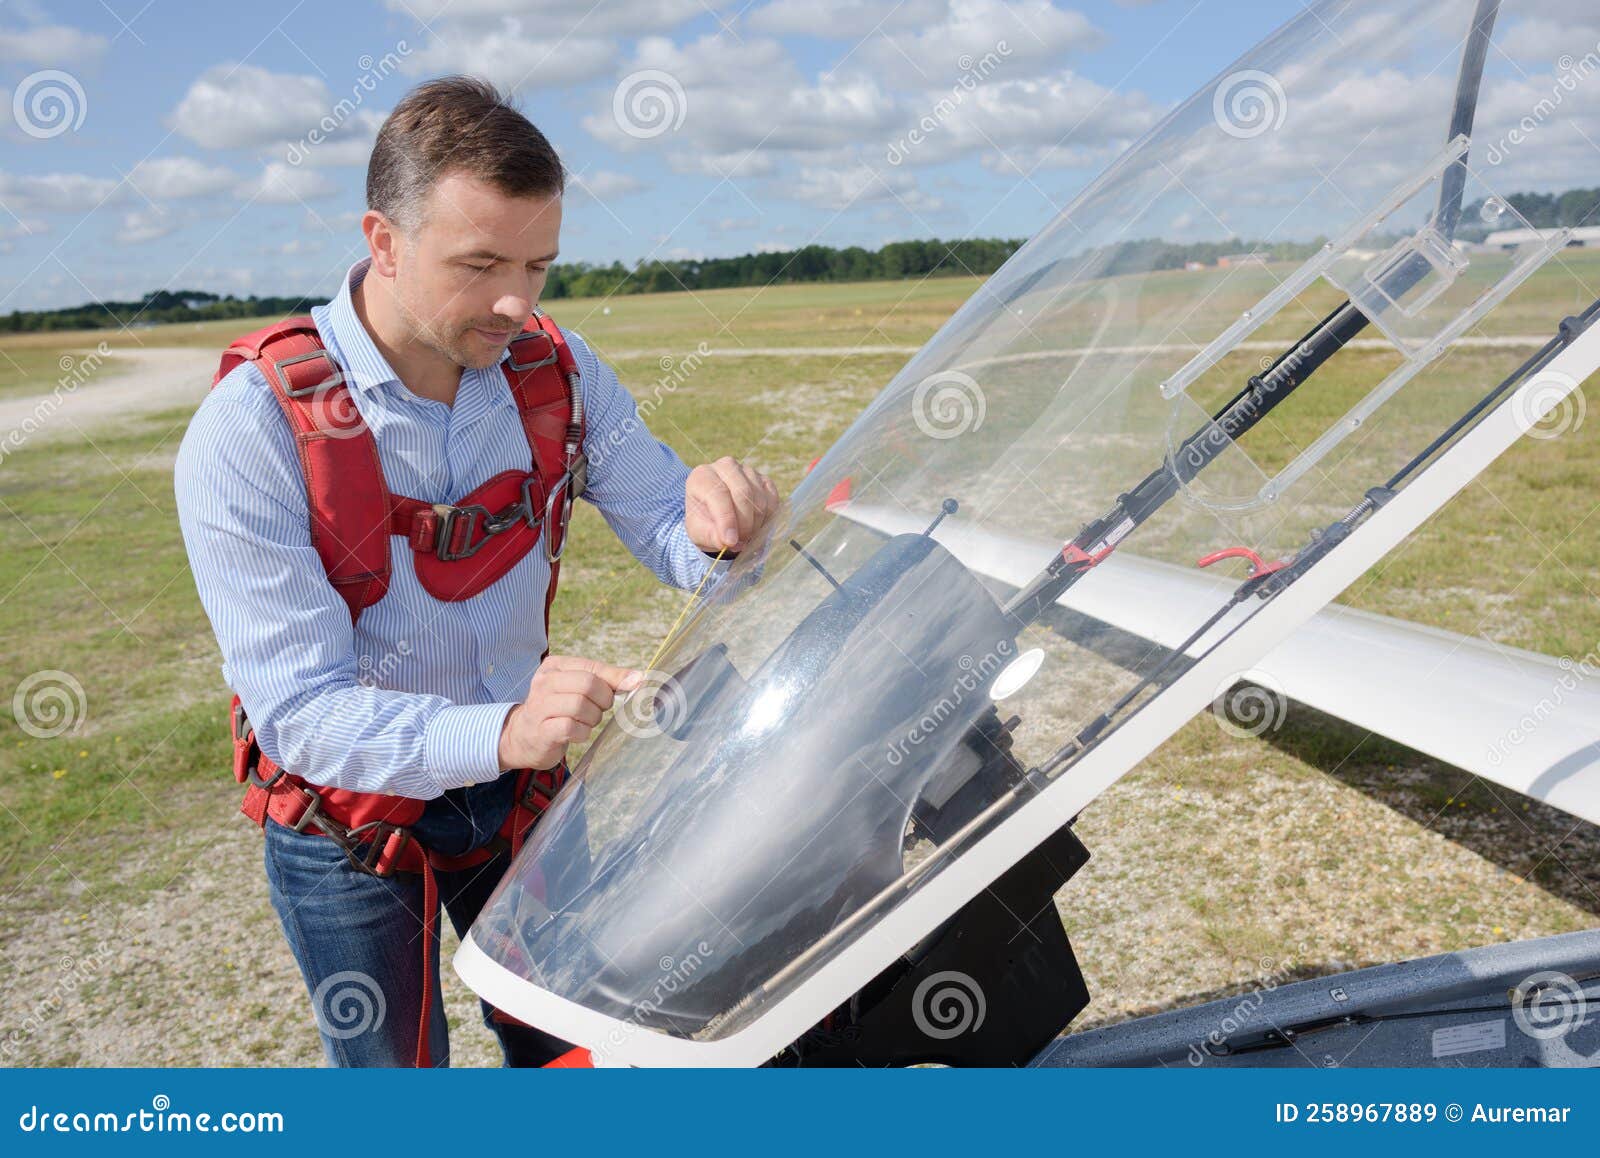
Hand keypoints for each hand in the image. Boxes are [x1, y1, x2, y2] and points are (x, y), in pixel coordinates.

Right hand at [498, 655, 643, 770]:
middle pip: (588, 684)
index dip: (616, 678)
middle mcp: (544, 682)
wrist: (523, 737)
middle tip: (600, 709)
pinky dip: (582, 732)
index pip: (592, 667)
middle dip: (603, 700)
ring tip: (586, 721)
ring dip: (593, 718)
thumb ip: (607, 680)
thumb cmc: (559, 710)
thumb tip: (640, 677)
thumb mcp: (578, 688)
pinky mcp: (541, 730)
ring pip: (581, 705)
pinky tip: (577, 733)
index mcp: (554, 666)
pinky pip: (571, 727)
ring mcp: (539, 706)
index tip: (636, 684)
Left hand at [685, 456, 779, 553]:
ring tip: (746, 536)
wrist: (715, 516)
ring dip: (756, 523)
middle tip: (741, 541)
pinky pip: (772, 499)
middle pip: (743, 493)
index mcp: (703, 475)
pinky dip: (768, 518)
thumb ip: (711, 537)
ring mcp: (747, 471)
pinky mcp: (764, 480)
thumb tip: (732, 541)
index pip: (719, 494)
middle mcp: (725, 467)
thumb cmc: (704, 522)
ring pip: (759, 498)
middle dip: (744, 523)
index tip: (730, 541)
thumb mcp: (699, 533)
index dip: (726, 519)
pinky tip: (757, 526)